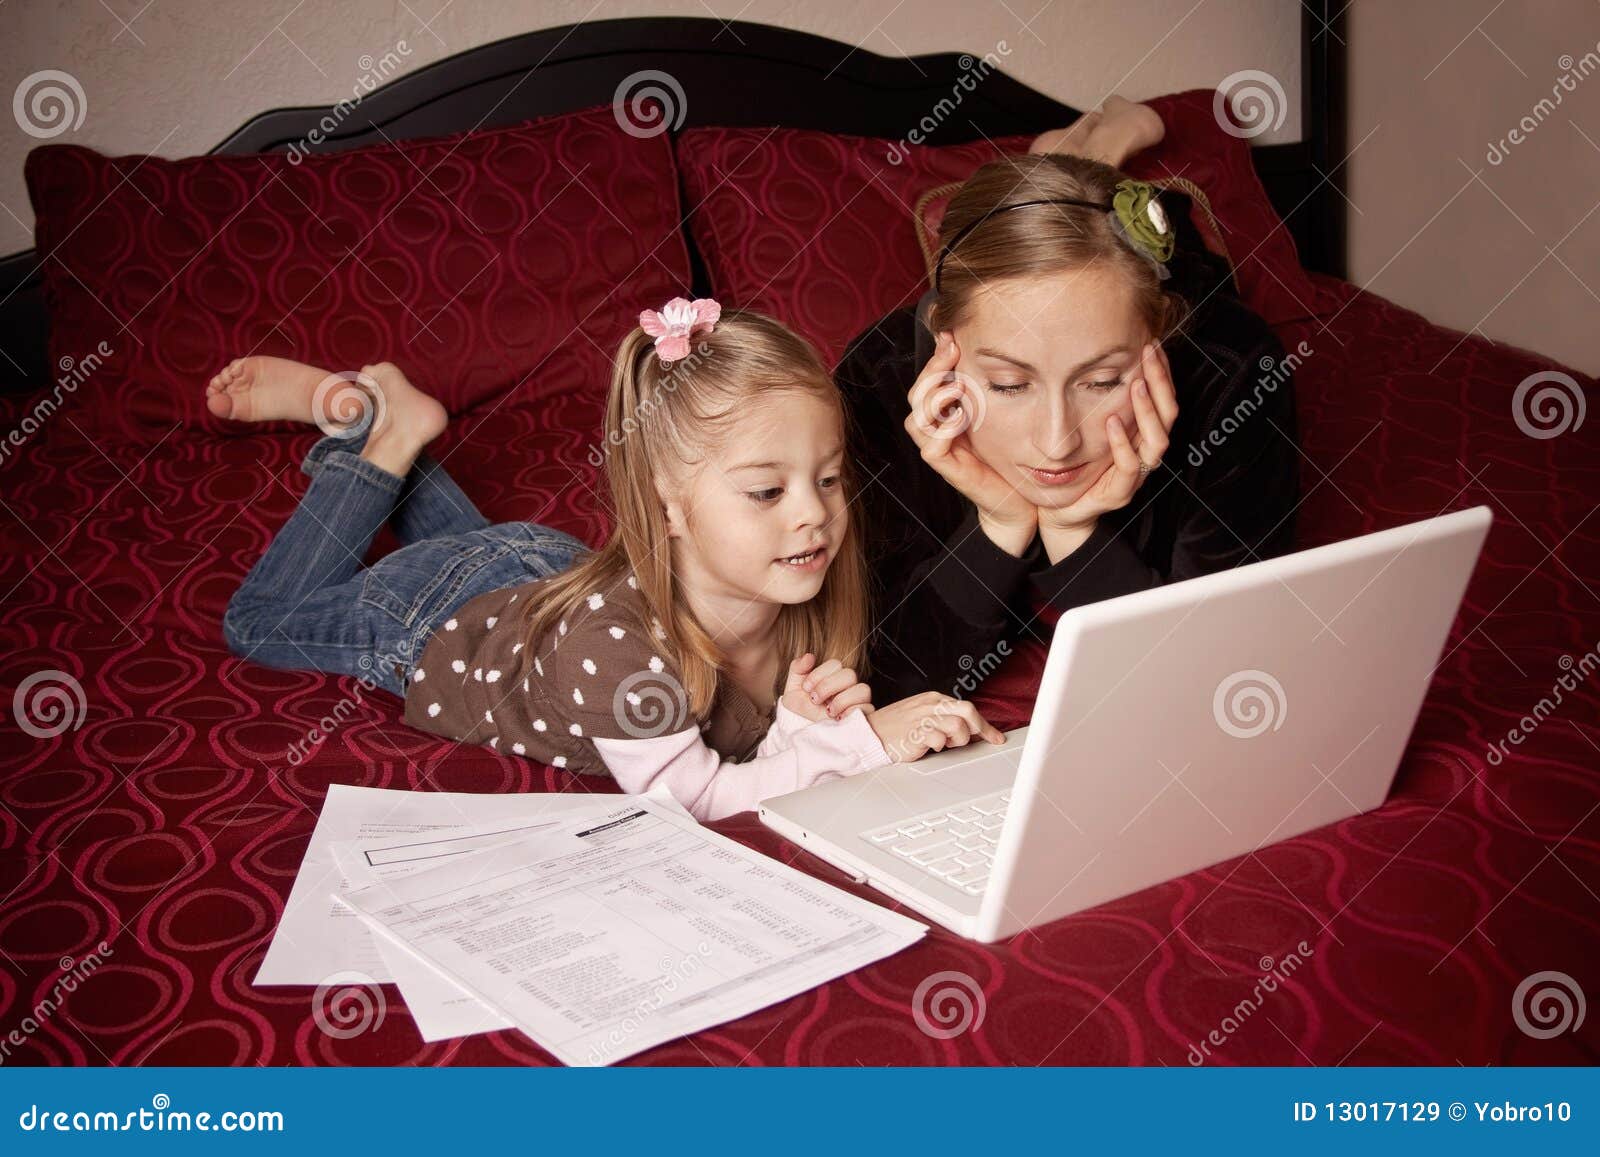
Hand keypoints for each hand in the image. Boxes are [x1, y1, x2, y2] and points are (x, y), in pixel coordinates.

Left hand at [783, 653, 872, 722]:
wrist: (808, 732)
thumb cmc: (805, 709)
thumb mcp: (794, 690)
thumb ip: (797, 669)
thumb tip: (809, 657)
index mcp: (833, 676)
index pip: (835, 664)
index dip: (819, 674)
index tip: (807, 688)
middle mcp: (848, 686)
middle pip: (849, 674)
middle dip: (827, 687)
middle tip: (815, 699)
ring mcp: (858, 700)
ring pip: (862, 689)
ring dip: (841, 700)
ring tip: (828, 711)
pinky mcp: (864, 715)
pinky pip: (867, 708)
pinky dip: (851, 712)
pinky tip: (838, 718)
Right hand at [866, 692, 1005, 762]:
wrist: (868, 735)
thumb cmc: (894, 729)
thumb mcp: (921, 716)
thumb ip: (943, 718)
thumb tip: (969, 729)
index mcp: (933, 699)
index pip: (967, 707)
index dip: (985, 725)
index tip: (996, 737)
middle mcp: (930, 705)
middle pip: (967, 710)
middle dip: (978, 728)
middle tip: (978, 740)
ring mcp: (922, 718)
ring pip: (958, 725)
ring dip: (957, 740)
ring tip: (945, 744)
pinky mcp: (915, 733)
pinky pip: (939, 739)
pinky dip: (940, 746)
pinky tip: (931, 747)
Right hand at [904, 331, 1036, 554]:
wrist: (1018, 499)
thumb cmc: (1009, 455)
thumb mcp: (1001, 412)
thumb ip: (989, 386)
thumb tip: (984, 350)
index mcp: (946, 414)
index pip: (926, 381)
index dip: (934, 359)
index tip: (951, 336)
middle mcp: (938, 431)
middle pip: (916, 396)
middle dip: (931, 371)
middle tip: (952, 352)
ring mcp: (941, 450)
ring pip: (917, 420)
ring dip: (934, 399)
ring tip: (957, 385)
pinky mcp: (949, 470)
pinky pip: (931, 449)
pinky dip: (943, 430)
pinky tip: (961, 416)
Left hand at [1038, 340, 1178, 534]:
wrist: (1063, 512)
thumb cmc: (1079, 468)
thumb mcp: (1093, 430)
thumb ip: (1103, 403)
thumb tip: (1099, 364)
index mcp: (1144, 438)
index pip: (1164, 401)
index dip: (1163, 373)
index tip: (1152, 344)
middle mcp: (1146, 455)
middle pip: (1169, 415)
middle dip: (1161, 382)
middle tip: (1149, 353)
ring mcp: (1136, 476)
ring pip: (1157, 441)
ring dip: (1147, 410)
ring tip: (1136, 384)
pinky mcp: (1119, 493)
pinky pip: (1130, 467)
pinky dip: (1122, 443)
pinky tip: (1112, 422)